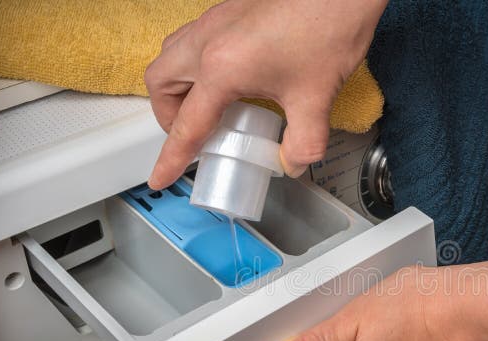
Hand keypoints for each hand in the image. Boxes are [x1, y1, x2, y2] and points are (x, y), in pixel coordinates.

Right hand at [144, 0, 386, 186]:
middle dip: (168, 116)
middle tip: (193, 136)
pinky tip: (228, 80)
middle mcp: (207, 41)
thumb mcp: (316, 99)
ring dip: (177, 87)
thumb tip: (293, 164)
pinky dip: (194, 65)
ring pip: (170, 56)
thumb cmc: (327, 28)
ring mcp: (214, 21)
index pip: (186, 124)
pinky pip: (192, 41)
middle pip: (160, 83)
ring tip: (205, 110)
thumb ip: (303, 142)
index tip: (160, 178)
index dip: (172, 157)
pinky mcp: (227, 11)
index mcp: (221, 68)